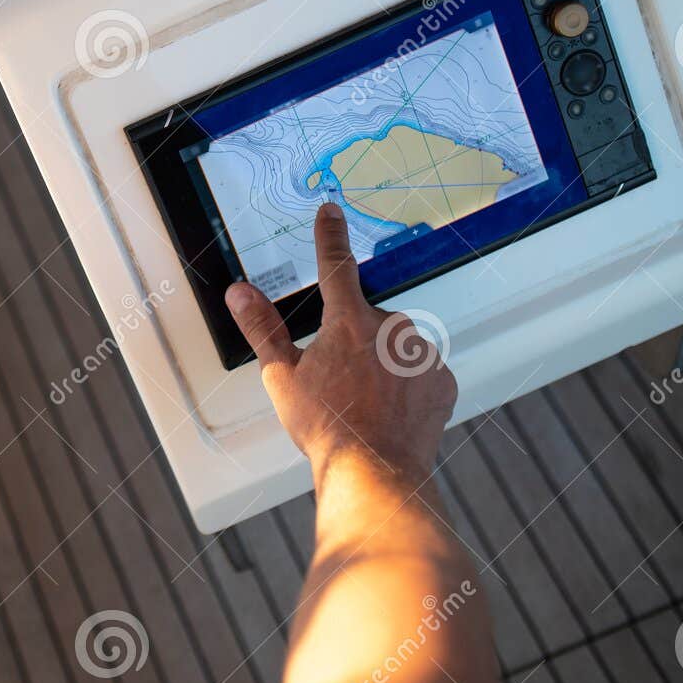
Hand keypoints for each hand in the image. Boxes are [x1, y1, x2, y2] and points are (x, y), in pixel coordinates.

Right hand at [225, 202, 456, 481]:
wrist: (375, 471)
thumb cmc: (327, 429)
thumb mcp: (282, 377)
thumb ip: (262, 328)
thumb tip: (240, 293)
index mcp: (348, 321)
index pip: (335, 266)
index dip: (329, 236)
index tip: (330, 211)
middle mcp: (390, 328)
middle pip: (365, 320)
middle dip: (352, 342)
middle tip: (338, 382)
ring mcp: (421, 353)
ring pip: (394, 346)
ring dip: (380, 364)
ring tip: (364, 404)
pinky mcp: (442, 379)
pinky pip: (419, 370)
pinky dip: (405, 384)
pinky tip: (389, 411)